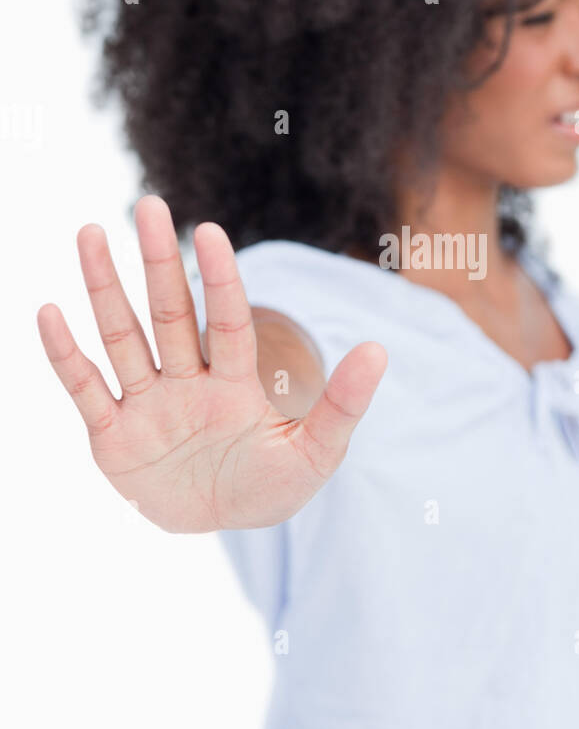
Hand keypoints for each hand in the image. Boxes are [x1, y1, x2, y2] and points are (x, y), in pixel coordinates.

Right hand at [36, 195, 386, 531]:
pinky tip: (48, 313)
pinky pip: (85, 388)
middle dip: (158, 262)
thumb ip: (342, 404)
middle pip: (170, 314)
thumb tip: (379, 349)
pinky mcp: (113, 436)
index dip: (219, 279)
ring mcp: (147, 404)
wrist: (224, 522)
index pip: (226, 321)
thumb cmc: (272, 484)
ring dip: (104, 289)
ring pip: (123, 338)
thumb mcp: (315, 452)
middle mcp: (187, 381)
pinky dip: (66, 355)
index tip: (209, 230)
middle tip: (148, 206)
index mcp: (234, 383)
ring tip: (89, 233)